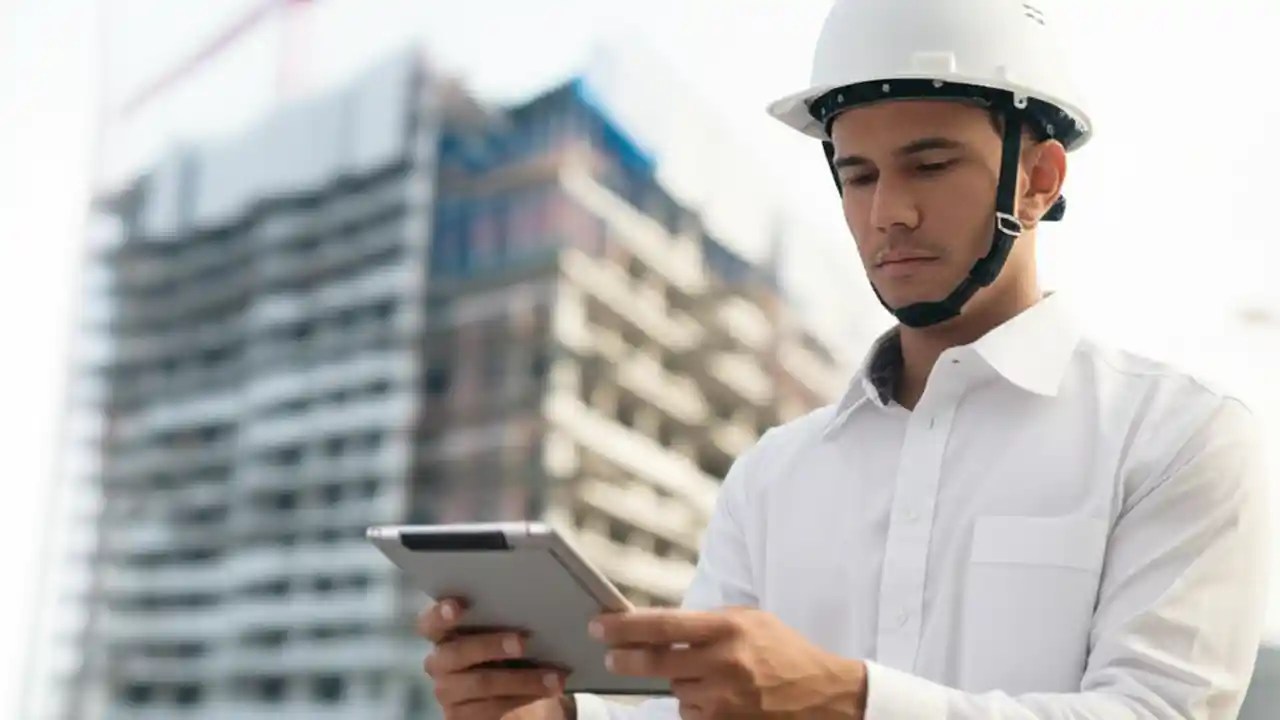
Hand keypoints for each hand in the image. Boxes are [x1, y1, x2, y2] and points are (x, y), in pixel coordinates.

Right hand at [418, 598, 575, 719]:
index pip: (430, 623)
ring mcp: (447, 692)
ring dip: (521, 679)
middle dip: (490, 645)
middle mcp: (440, 663)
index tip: (457, 606)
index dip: (439, 614)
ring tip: (553, 677)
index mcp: (446, 635)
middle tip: (522, 641)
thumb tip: (533, 604)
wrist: (527, 700)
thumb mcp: (515, 635)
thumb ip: (510, 620)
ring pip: (480, 683)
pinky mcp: (459, 717)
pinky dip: (524, 697)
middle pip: (455, 652)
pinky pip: (490, 708)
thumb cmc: (518, 658)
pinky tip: (546, 691)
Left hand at [590, 607, 865, 718]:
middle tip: (611, 656)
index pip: (663, 625)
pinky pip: (692, 714)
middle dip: (626, 659)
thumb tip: (657, 627)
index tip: (599, 625)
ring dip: (680, 683)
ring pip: (676, 690)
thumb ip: (706, 623)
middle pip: (656, 662)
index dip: (625, 626)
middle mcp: (724, 663)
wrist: (823, 694)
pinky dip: (697, 706)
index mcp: (728, 628)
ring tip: (709, 676)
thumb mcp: (749, 620)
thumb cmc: (783, 651)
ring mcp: (725, 699)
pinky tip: (720, 698)